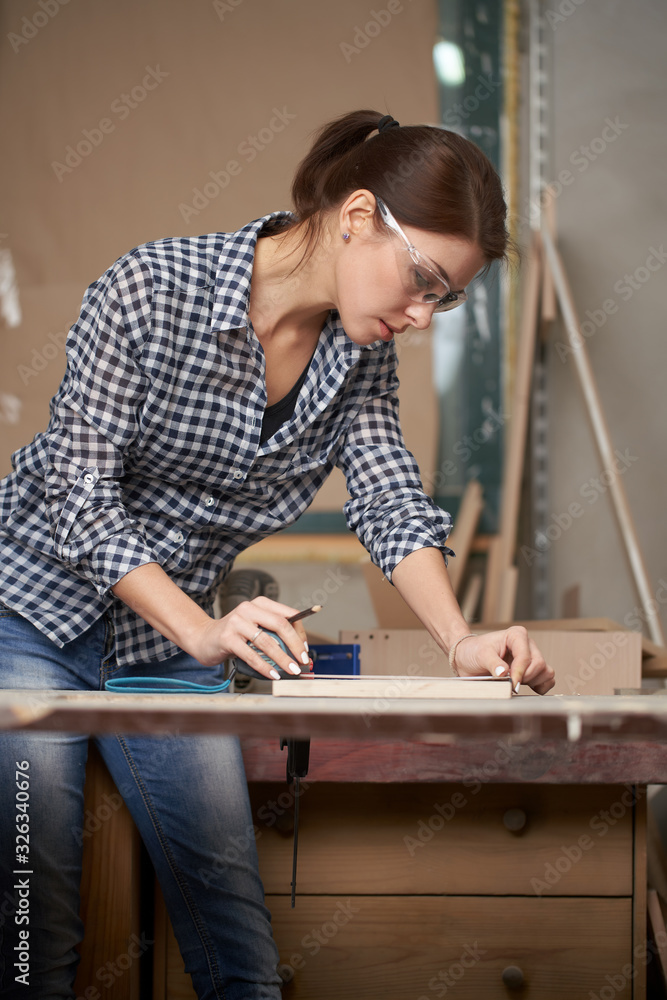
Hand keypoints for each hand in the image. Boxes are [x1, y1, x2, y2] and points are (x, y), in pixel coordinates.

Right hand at [192, 597, 310, 679]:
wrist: (203, 638)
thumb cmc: (234, 635)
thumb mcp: (255, 627)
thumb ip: (273, 634)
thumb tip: (299, 651)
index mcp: (260, 604)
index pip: (288, 615)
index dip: (300, 633)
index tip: (305, 650)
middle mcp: (248, 609)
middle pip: (280, 625)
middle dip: (295, 645)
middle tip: (302, 661)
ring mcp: (236, 622)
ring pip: (267, 642)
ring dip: (283, 659)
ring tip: (292, 670)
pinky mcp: (227, 638)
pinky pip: (251, 655)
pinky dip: (264, 667)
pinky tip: (273, 675)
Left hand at [450, 626, 554, 694]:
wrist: (467, 658)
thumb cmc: (473, 652)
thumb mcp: (480, 655)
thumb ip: (493, 663)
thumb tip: (505, 673)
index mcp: (516, 635)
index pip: (526, 656)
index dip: (520, 672)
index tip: (512, 684)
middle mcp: (528, 645)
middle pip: (539, 664)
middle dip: (524, 677)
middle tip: (508, 682)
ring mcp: (532, 657)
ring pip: (546, 672)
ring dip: (532, 682)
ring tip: (514, 682)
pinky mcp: (533, 670)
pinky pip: (548, 679)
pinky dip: (541, 686)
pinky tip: (526, 687)